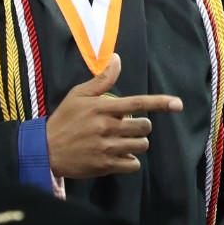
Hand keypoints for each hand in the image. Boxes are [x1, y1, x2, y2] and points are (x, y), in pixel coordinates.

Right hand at [44, 54, 182, 180]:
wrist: (45, 150)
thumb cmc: (64, 120)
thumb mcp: (78, 95)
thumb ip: (101, 80)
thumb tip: (117, 59)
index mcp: (103, 108)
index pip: (138, 103)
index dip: (160, 103)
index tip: (178, 104)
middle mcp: (108, 127)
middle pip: (144, 127)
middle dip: (141, 127)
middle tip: (128, 127)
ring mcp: (107, 147)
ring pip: (141, 146)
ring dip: (137, 143)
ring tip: (124, 141)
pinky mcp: (105, 166)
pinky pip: (133, 165)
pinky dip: (130, 161)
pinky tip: (120, 156)